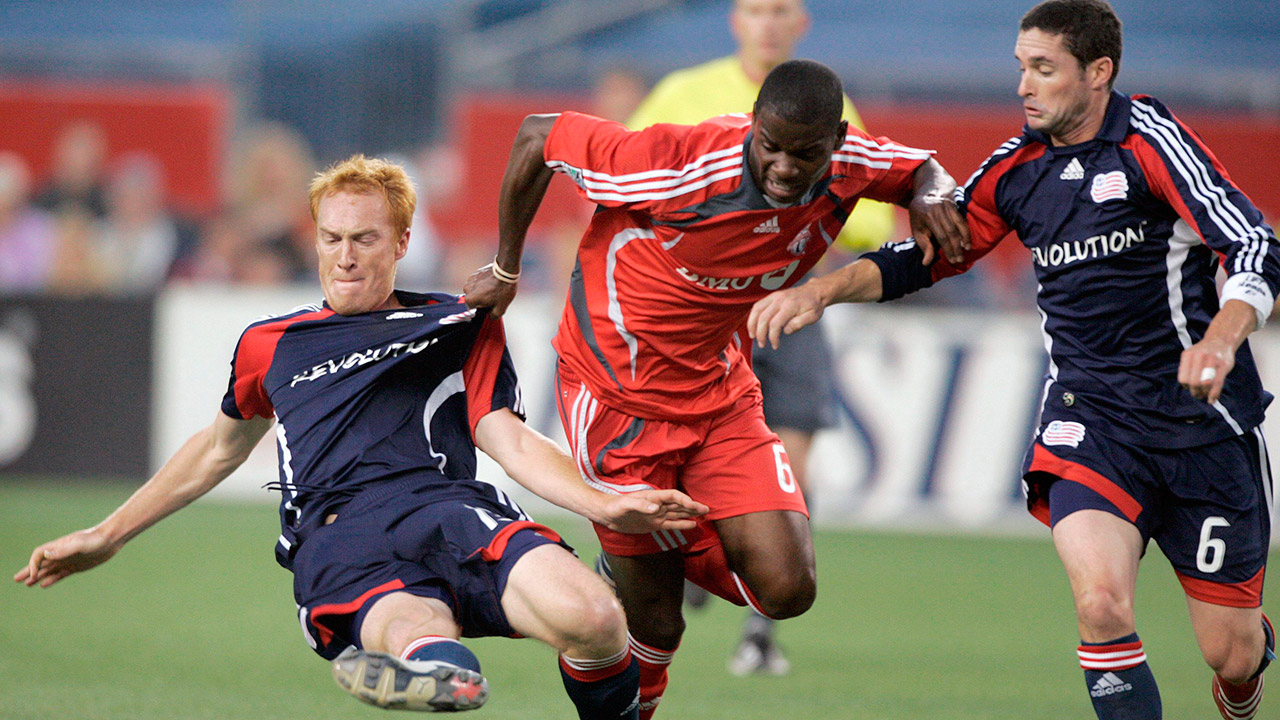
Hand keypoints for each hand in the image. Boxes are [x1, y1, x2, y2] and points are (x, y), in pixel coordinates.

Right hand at [14, 528, 118, 588]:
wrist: (111, 540)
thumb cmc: (95, 539)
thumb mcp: (80, 544)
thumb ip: (63, 550)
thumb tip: (45, 554)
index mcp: (58, 546)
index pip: (39, 555)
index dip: (32, 565)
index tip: (32, 576)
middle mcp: (61, 553)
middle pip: (40, 564)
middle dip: (28, 571)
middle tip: (16, 579)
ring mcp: (68, 560)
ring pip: (48, 570)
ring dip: (37, 577)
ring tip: (27, 584)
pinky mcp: (76, 566)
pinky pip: (60, 574)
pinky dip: (51, 579)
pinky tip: (44, 585)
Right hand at [462, 264, 517, 316]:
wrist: (507, 270)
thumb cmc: (503, 289)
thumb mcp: (501, 308)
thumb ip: (494, 316)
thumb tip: (492, 317)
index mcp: (470, 299)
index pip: (472, 309)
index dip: (482, 309)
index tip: (491, 306)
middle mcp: (467, 289)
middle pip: (473, 299)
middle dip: (482, 300)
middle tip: (494, 298)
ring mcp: (470, 279)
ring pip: (475, 290)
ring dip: (482, 291)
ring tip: (494, 289)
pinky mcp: (476, 272)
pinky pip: (477, 282)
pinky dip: (483, 283)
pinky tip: (493, 283)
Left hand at [593, 489, 708, 533]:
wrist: (607, 515)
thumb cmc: (615, 506)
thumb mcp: (625, 505)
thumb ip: (640, 505)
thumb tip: (655, 508)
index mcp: (653, 497)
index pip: (672, 496)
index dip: (683, 500)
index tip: (693, 505)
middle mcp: (657, 505)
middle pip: (678, 504)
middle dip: (692, 506)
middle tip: (706, 509)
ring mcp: (657, 515)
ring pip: (677, 514)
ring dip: (690, 514)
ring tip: (703, 514)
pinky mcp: (654, 524)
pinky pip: (671, 524)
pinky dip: (681, 524)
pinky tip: (692, 525)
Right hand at [748, 282, 825, 349]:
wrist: (814, 291)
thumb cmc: (814, 305)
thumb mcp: (813, 316)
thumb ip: (799, 323)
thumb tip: (786, 331)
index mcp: (790, 305)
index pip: (775, 323)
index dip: (772, 337)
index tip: (775, 345)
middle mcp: (780, 299)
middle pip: (763, 318)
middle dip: (760, 333)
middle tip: (762, 344)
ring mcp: (774, 296)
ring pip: (757, 310)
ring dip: (752, 324)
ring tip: (753, 336)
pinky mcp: (772, 296)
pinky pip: (758, 305)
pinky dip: (753, 316)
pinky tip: (753, 325)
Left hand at [908, 192, 968, 265]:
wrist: (927, 193)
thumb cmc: (920, 215)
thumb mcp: (917, 230)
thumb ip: (923, 246)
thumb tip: (926, 263)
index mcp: (928, 217)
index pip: (941, 236)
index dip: (948, 250)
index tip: (952, 260)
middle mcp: (939, 210)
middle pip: (951, 231)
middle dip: (956, 247)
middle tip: (960, 259)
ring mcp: (948, 205)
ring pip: (959, 224)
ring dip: (964, 238)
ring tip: (967, 250)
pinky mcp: (954, 204)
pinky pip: (962, 219)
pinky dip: (966, 230)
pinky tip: (967, 240)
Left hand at [1178, 336, 1233, 403]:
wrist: (1221, 340)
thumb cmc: (1204, 352)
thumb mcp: (1191, 356)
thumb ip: (1187, 369)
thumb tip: (1186, 387)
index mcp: (1188, 355)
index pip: (1183, 378)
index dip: (1186, 386)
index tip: (1190, 388)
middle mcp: (1199, 356)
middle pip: (1194, 382)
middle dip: (1196, 392)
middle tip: (1198, 394)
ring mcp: (1213, 360)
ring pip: (1206, 384)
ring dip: (1205, 393)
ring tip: (1205, 395)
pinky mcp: (1224, 365)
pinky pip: (1218, 383)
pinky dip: (1214, 394)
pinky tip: (1212, 399)